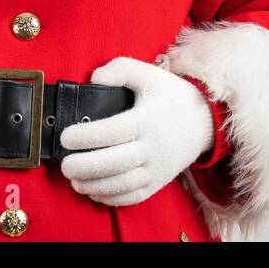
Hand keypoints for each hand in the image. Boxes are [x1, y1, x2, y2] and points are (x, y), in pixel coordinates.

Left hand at [59, 56, 215, 206]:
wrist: (204, 122)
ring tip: (74, 179)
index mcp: (146, 120)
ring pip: (121, 185)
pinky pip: (132, 197)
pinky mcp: (157, 183)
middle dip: (83, 167)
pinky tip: (93, 191)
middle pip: (113, 163)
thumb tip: (94, 79)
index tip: (65, 137)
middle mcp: (152, 148)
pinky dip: (110, 198)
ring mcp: (156, 169)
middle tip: (64, 164)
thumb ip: (119, 69)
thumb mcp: (148, 74)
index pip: (111, 132)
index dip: (85, 137)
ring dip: (93, 185)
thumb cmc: (171, 96)